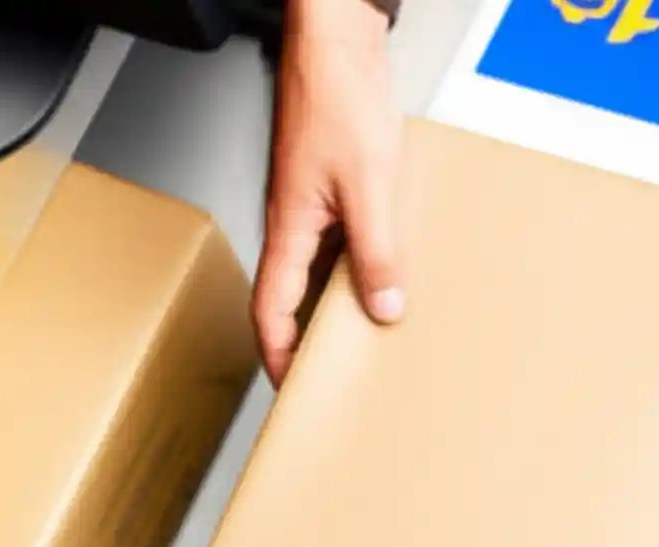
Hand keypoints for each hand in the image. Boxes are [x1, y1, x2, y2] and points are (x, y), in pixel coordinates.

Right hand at [255, 0, 402, 384]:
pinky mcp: (334, 190)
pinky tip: (388, 273)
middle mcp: (295, 224)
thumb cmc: (336, 98)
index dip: (278, 355)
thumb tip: (383, 307)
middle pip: (293, 299)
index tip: (293, 389)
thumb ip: (376, 250)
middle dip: (310, 341)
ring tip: (370, 335)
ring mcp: (313, 207)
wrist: (338, 45)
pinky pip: (342, 244)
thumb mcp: (366, 185)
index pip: (270, 310)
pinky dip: (360, 267)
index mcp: (288, 229)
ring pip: (320, 272)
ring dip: (339, 305)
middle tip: (337, 374)